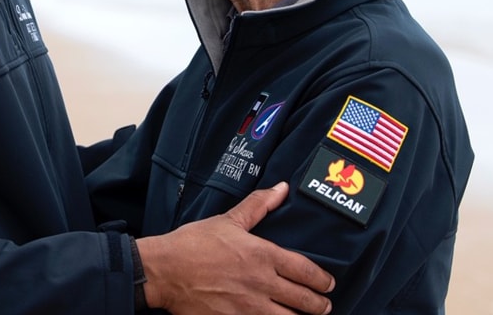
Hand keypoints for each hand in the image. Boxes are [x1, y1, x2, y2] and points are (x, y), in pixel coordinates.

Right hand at [136, 182, 333, 313]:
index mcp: (262, 256)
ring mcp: (249, 308)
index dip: (322, 280)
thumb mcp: (228, 220)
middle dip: (319, 305)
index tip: (328, 283)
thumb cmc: (193, 244)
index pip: (305, 271)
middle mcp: (261, 284)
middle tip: (324, 306)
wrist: (164, 270)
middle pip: (304, 300)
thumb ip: (258, 205)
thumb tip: (281, 188)